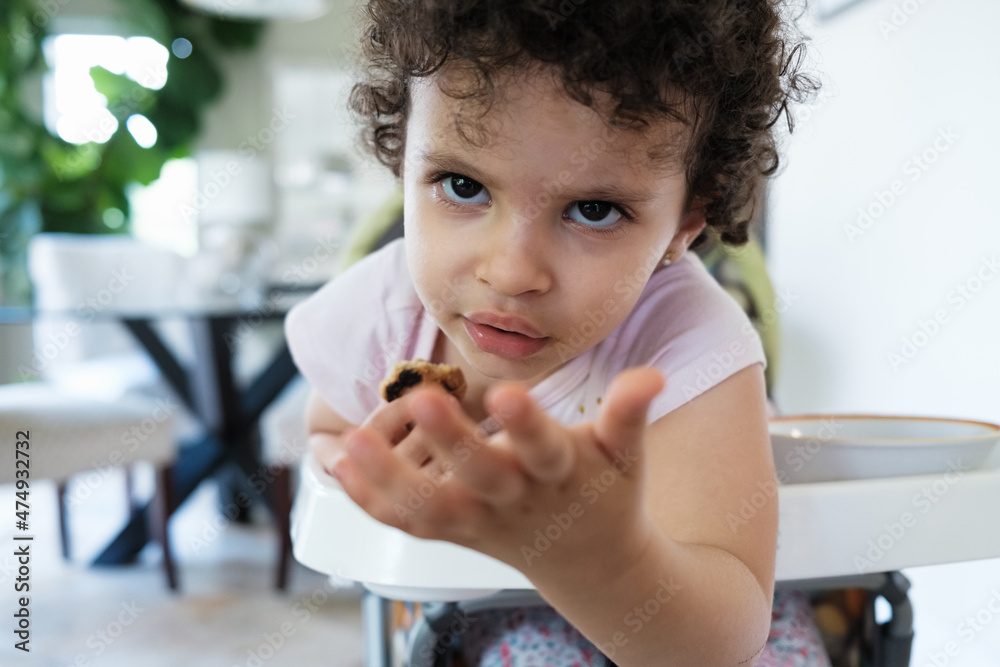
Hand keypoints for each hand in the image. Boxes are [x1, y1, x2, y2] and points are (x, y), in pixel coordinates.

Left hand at [330, 367, 665, 579]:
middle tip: (421, 398)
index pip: (544, 447)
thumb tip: (653, 374)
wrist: (592, 564)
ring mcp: (481, 522)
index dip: (528, 424)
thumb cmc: (606, 495)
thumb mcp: (624, 456)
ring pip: (431, 509)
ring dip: (389, 479)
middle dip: (450, 440)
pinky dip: (372, 501)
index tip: (510, 391)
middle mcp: (516, 499)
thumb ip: (629, 414)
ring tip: (352, 443)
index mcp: (559, 474)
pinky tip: (339, 467)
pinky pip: (409, 524)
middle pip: (480, 475)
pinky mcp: (456, 534)